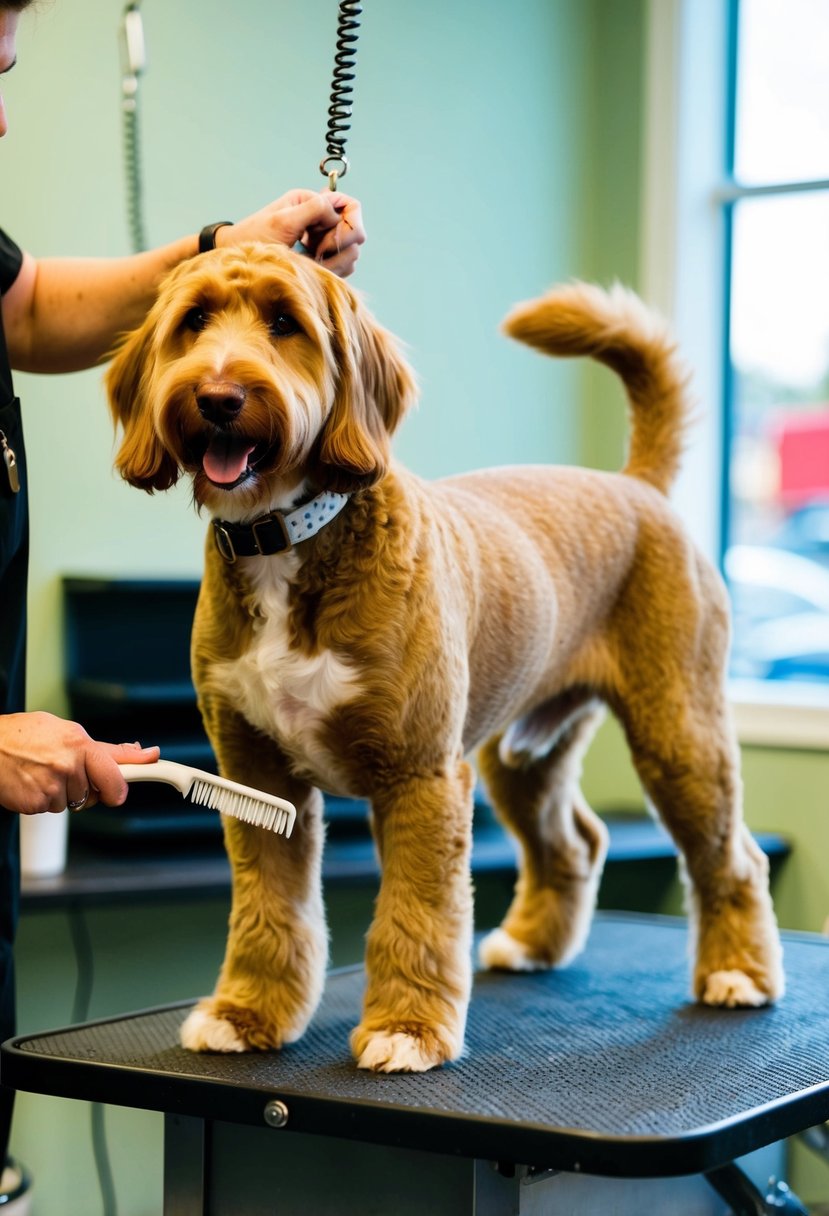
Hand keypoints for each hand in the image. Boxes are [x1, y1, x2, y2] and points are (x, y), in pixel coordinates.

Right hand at [0, 711, 159, 814]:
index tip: (123, 794)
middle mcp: (68, 766)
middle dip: (86, 789)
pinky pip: (50, 810)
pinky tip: (30, 783)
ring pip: (72, 804)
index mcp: (79, 744)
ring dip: (61, 794)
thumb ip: (107, 749)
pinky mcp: (36, 803)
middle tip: (66, 772)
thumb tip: (144, 753)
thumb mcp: (67, 732)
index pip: (115, 774)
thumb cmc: (25, 735)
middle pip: (94, 794)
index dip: (121, 789)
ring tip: (41, 773)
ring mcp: (51, 786)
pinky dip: (42, 801)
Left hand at [219, 188, 365, 277]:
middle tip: (314, 253)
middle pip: (356, 234)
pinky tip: (311, 271)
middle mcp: (320, 221)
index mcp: (312, 202)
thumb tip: (337, 215)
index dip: (347, 225)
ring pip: (351, 255)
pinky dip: (331, 273)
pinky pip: (343, 270)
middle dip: (338, 246)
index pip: (352, 207)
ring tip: (309, 263)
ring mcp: (322, 243)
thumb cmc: (253, 239)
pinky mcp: (322, 263)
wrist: (238, 265)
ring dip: (334, 263)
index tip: (326, 240)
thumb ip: (313, 209)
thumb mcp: (282, 220)